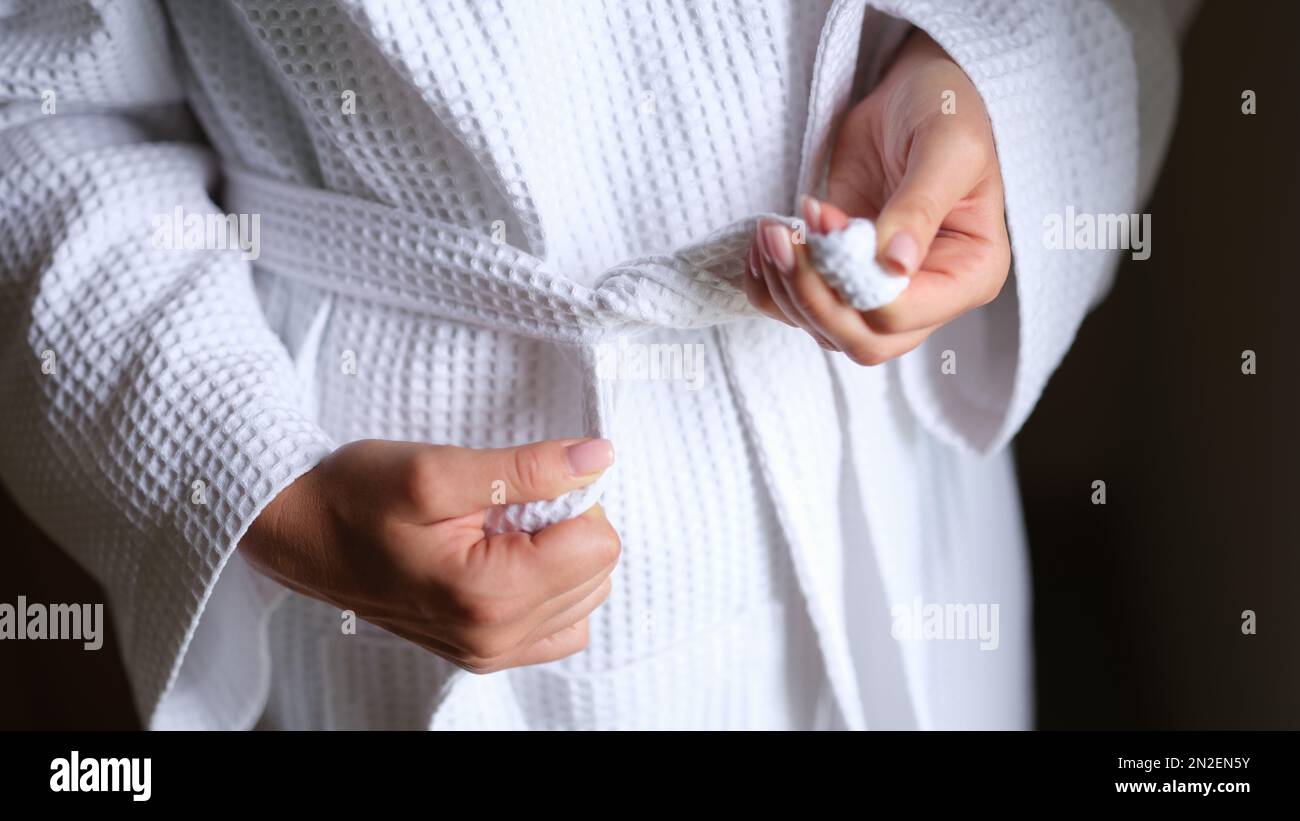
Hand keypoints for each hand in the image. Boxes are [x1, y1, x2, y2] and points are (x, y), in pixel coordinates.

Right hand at [239, 437, 620, 673]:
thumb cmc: (356, 498)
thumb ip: (527, 469)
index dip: (569, 499)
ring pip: (585, 593)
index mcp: (490, 596)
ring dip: (555, 553)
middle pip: (597, 569)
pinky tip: (507, 557)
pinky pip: (563, 623)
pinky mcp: (487, 652)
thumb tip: (599, 458)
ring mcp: (492, 653)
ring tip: (495, 530)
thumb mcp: (436, 470)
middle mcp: (497, 638)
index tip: (515, 489)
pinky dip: (550, 585)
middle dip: (563, 526)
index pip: (599, 542)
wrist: (302, 533)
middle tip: (499, 508)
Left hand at [745, 29, 1010, 364]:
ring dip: (786, 290)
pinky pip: (798, 310)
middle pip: (863, 341)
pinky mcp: (841, 278)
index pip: (901, 313)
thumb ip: (919, 206)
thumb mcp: (946, 147)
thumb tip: (895, 263)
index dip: (852, 280)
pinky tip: (763, 245)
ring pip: (826, 332)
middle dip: (811, 297)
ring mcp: (881, 292)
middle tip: (780, 238)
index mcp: (969, 273)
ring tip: (770, 231)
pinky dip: (770, 287)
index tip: (825, 216)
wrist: (912, 94)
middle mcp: (929, 296)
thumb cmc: (945, 112)